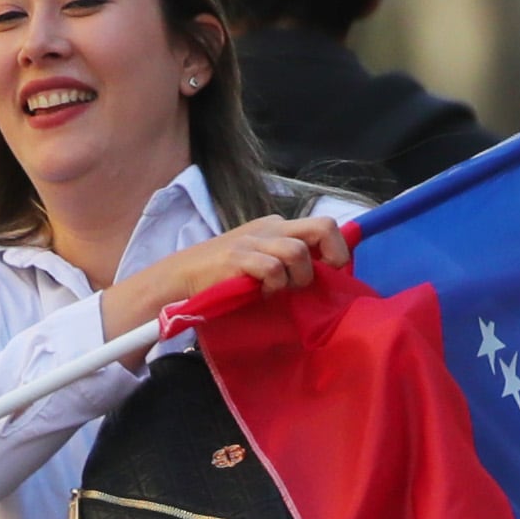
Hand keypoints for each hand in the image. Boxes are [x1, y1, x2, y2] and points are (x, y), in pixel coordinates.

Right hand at [100, 215, 348, 342]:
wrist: (180, 277)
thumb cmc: (225, 276)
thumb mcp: (262, 262)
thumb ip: (290, 262)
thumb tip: (326, 274)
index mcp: (278, 227)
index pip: (325, 225)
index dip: (339, 251)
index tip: (334, 273)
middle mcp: (270, 228)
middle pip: (323, 226)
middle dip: (333, 256)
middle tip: (321, 278)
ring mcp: (253, 241)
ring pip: (298, 252)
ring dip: (297, 277)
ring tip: (281, 289)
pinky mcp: (237, 257)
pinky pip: (271, 268)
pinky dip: (273, 285)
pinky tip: (261, 293)